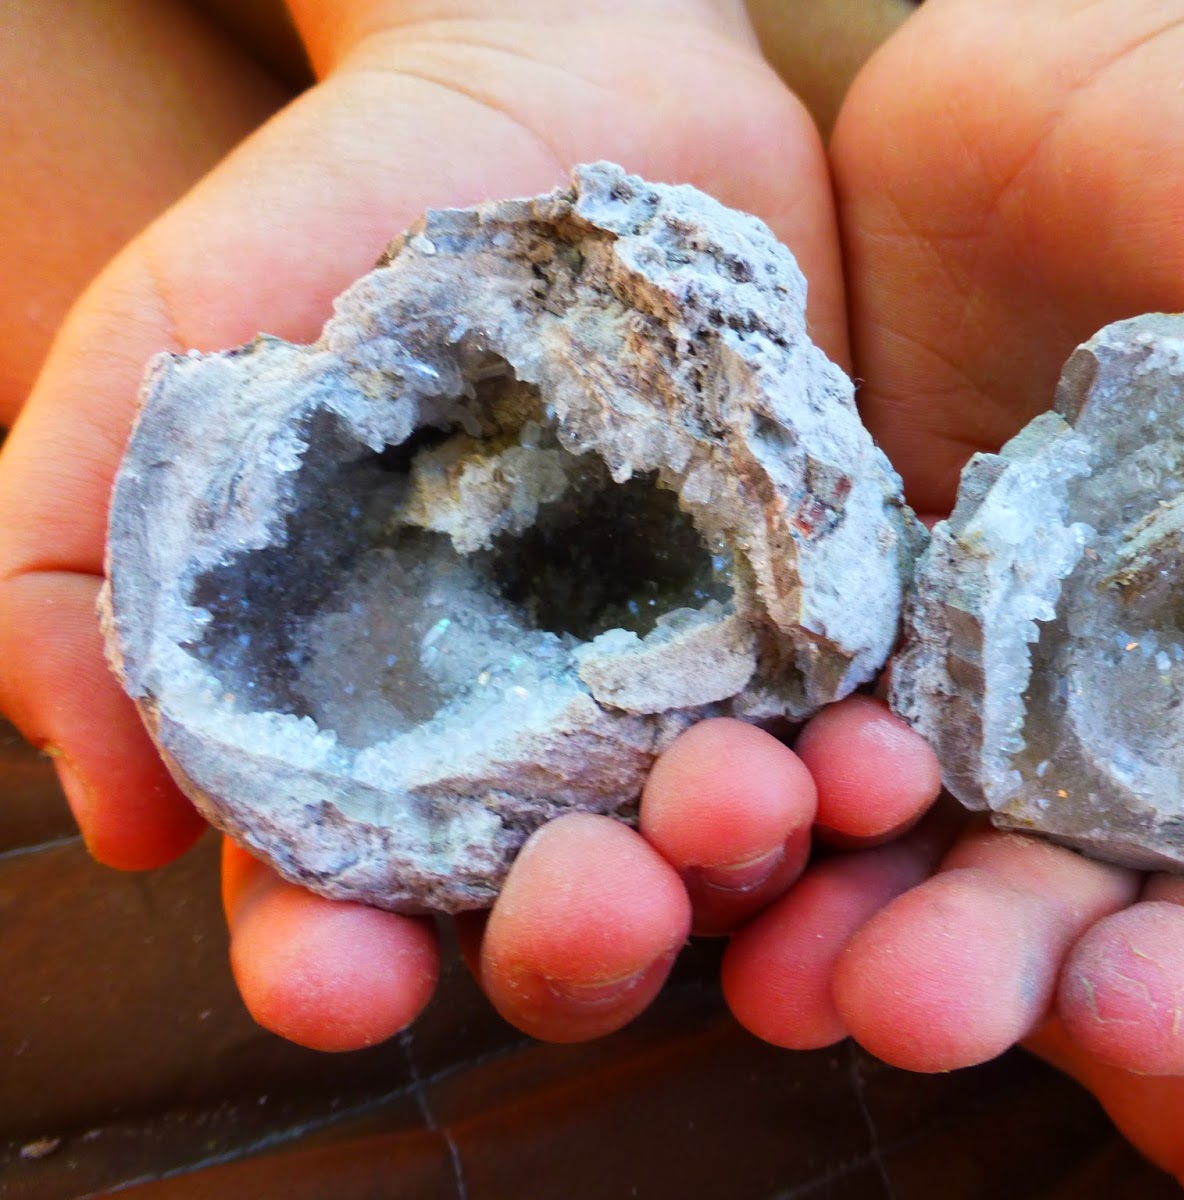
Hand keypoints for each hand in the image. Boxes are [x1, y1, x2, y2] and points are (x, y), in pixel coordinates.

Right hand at [0, 0, 852, 1048]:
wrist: (552, 85)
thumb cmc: (328, 224)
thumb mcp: (156, 372)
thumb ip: (74, 575)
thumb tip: (119, 827)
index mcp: (384, 725)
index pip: (344, 902)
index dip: (330, 962)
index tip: (339, 975)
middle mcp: (550, 738)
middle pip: (566, 907)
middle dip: (578, 937)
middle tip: (599, 892)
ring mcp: (697, 680)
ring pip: (731, 841)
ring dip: (747, 863)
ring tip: (762, 806)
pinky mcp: (825, 606)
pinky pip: (861, 714)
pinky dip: (876, 758)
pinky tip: (886, 756)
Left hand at [723, 1, 1183, 1194]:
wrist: (1076, 34)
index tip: (1128, 1012)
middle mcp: (1106, 715)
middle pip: (1038, 900)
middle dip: (980, 964)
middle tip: (908, 1001)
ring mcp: (944, 664)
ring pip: (879, 841)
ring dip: (827, 914)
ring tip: (778, 958)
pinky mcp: (811, 596)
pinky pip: (754, 717)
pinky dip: (719, 786)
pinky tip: (670, 828)